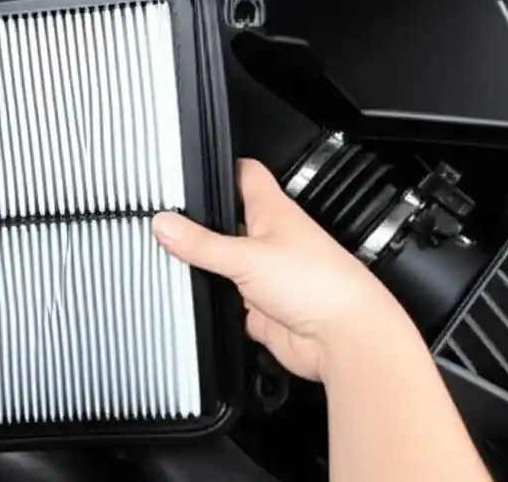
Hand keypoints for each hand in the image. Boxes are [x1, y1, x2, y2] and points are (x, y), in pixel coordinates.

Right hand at [153, 159, 411, 381]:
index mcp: (273, 212)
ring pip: (224, 264)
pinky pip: (228, 300)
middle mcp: (270, 239)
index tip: (190, 169)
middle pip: (227, 221)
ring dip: (205, 267)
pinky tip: (196, 298)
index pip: (245, 175)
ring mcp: (266, 274)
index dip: (220, 168)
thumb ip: (201, 243)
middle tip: (167, 223)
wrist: (343, 340)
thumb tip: (164, 222)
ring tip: (173, 260)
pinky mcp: (261, 308)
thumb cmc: (319, 285)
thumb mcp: (246, 257)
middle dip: (200, 225)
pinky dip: (214, 302)